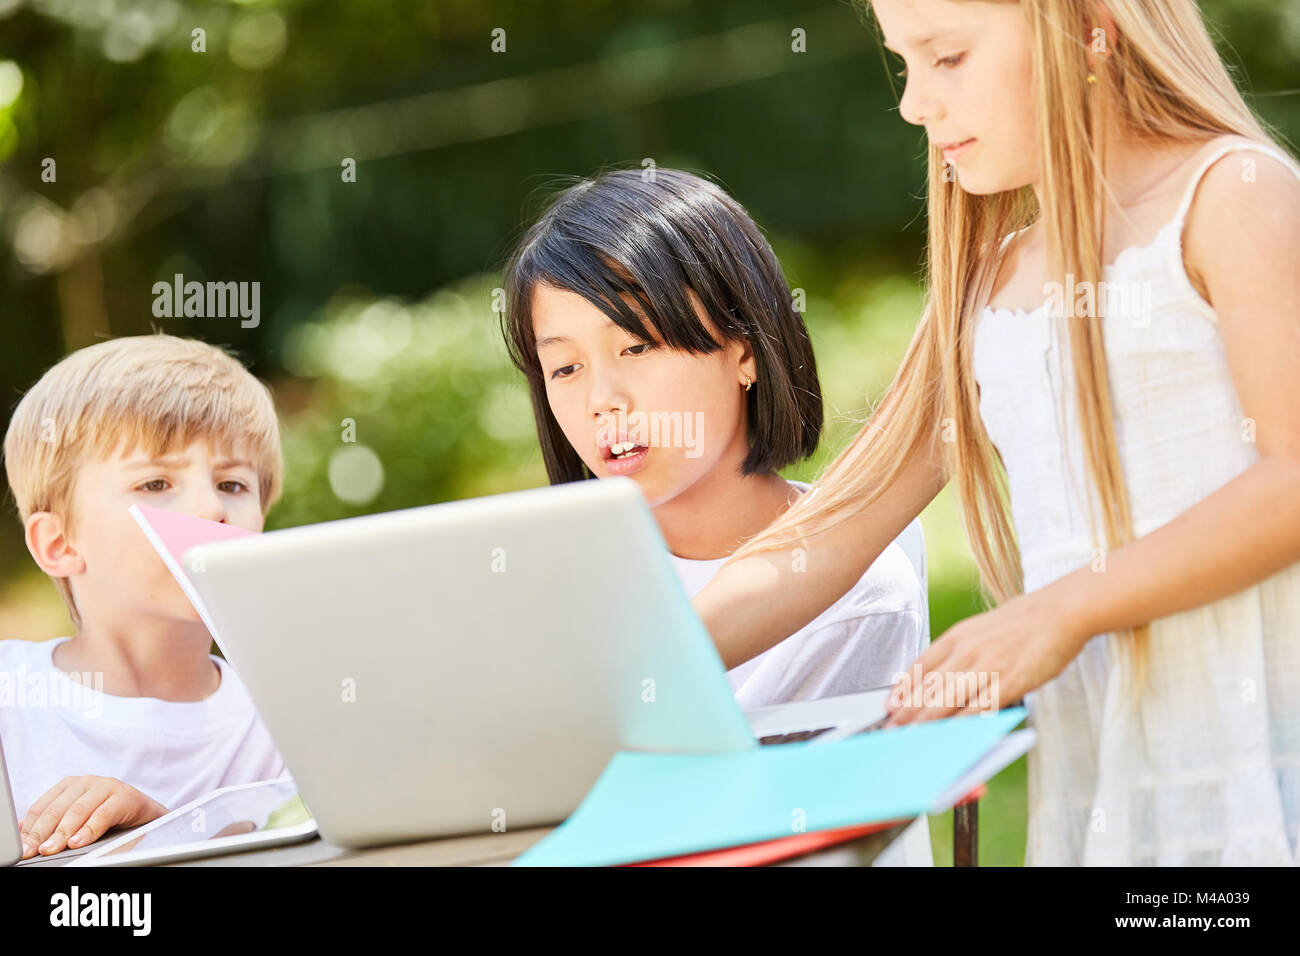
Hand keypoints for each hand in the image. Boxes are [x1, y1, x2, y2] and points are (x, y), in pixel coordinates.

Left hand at [19, 776, 168, 858]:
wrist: (146, 817)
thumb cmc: (108, 819)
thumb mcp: (76, 820)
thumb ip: (52, 824)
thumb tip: (20, 833)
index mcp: (69, 785)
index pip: (42, 807)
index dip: (30, 829)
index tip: (23, 848)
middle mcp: (86, 782)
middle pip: (57, 809)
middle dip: (43, 833)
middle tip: (34, 851)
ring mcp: (106, 786)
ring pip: (78, 810)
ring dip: (63, 833)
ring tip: (53, 849)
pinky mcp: (125, 795)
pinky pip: (103, 814)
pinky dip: (89, 830)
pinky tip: (78, 842)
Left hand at [883, 586, 1088, 725]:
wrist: (1059, 612)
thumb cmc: (1024, 622)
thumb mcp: (981, 628)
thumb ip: (961, 649)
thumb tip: (943, 672)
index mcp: (958, 636)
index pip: (921, 666)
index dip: (903, 688)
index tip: (890, 704)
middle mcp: (966, 652)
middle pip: (928, 687)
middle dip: (907, 711)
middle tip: (891, 729)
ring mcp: (986, 668)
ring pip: (947, 700)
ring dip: (926, 722)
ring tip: (910, 737)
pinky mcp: (1008, 683)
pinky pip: (979, 709)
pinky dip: (961, 725)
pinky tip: (949, 737)